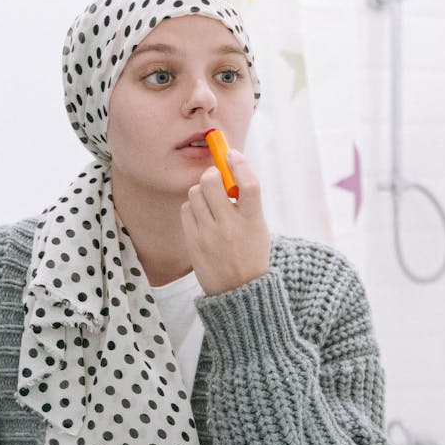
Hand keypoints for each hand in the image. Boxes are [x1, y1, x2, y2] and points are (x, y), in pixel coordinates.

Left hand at [181, 149, 270, 295]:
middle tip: (216, 178)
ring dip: (202, 191)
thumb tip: (228, 170)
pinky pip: (186, 209)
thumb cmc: (251, 253)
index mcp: (253, 221)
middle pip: (212, 182)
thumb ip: (246, 201)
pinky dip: (192, 207)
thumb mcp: (258, 227)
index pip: (249, 184)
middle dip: (212, 174)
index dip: (239, 164)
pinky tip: (202, 216)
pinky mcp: (193, 240)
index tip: (232, 154)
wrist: (239, 290)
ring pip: (195, 193)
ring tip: (210, 202)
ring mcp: (209, 234)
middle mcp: (230, 226)